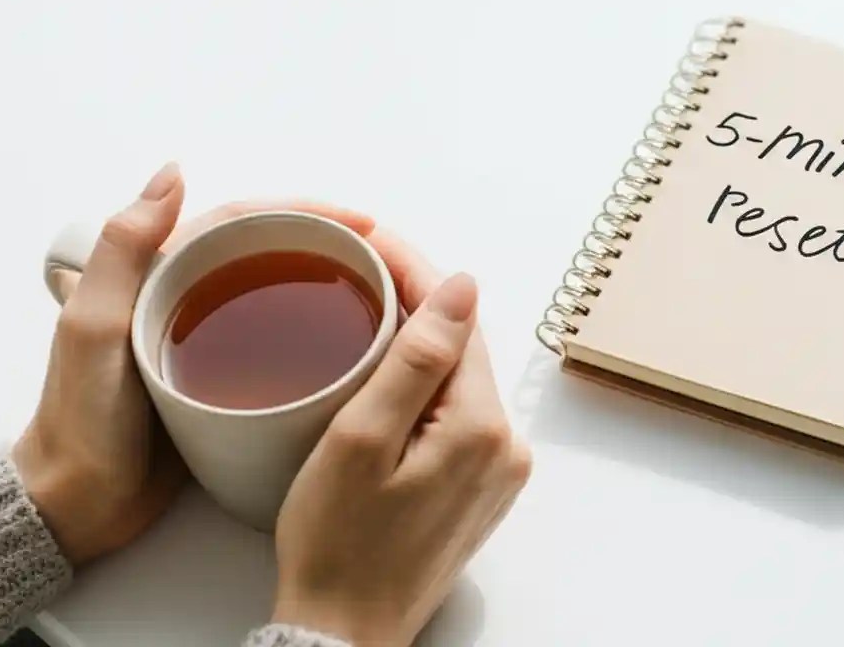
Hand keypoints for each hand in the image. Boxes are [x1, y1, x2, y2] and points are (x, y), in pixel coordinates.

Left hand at [13, 163, 376, 565]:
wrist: (77, 505)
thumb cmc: (80, 420)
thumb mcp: (96, 327)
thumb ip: (124, 250)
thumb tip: (173, 172)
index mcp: (156, 272)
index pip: (243, 221)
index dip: (306, 212)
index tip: (362, 223)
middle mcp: (184, 295)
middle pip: (267, 250)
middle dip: (327, 242)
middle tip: (385, 256)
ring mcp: (208, 338)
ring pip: (277, 295)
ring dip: (326, 285)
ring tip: (379, 293)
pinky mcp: (225, 382)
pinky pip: (278, 345)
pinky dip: (315, 337)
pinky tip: (351, 347)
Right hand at [272, 230, 531, 645]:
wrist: (346, 630)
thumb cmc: (338, 545)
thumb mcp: (361, 440)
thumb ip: (415, 360)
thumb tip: (460, 286)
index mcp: (479, 429)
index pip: (456, 321)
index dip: (415, 270)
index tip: (371, 236)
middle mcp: (505, 446)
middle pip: (464, 347)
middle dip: (417, 299)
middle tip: (362, 261)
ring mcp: (499, 471)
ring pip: (461, 379)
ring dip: (422, 341)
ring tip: (369, 303)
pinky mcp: (482, 488)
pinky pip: (459, 414)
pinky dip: (428, 385)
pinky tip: (392, 371)